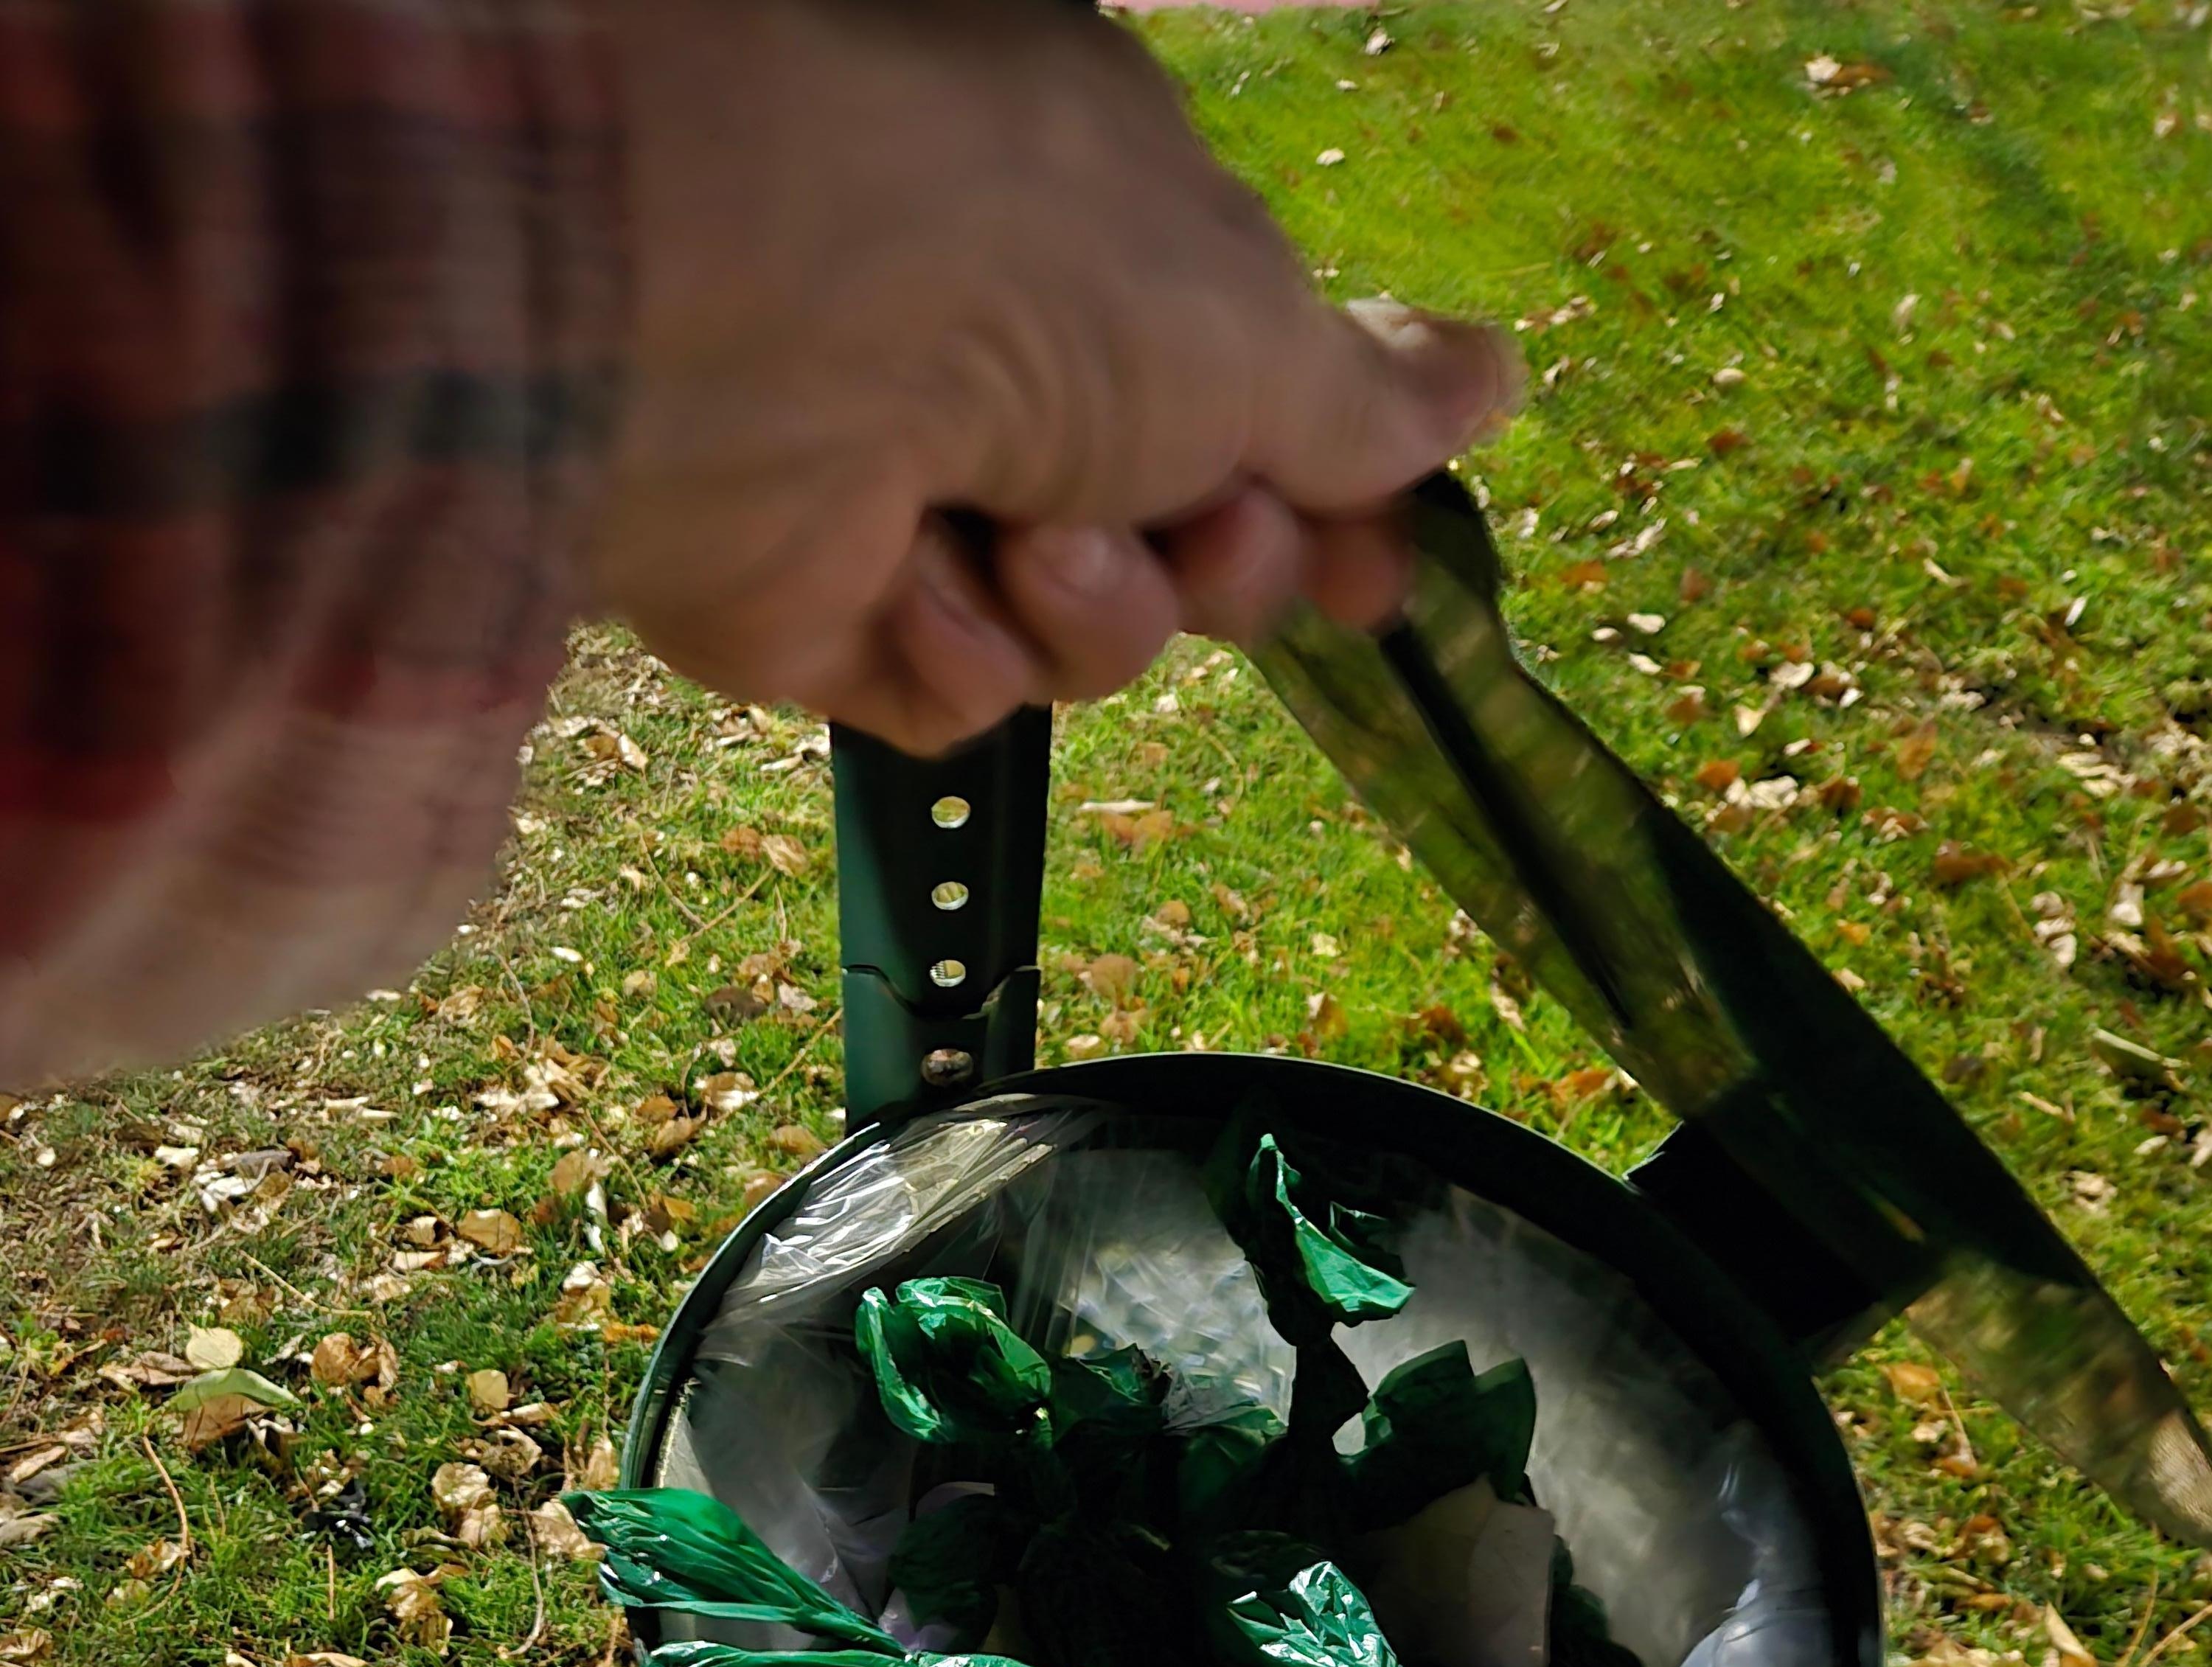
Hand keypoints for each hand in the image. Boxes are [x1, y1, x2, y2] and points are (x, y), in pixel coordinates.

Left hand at [595, 0, 1517, 752]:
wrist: (765, 328)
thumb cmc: (1030, 269)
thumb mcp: (1251, 326)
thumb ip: (1363, 397)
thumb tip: (1493, 378)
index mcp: (1108, 240)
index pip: (1252, 402)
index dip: (1327, 503)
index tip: (1375, 575)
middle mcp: (1006, 356)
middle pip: (1183, 538)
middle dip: (1218, 558)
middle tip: (1206, 530)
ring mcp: (909, 487)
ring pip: (1083, 631)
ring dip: (1093, 603)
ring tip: (1035, 535)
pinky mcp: (823, 612)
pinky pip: (958, 692)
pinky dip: (961, 648)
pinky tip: (918, 577)